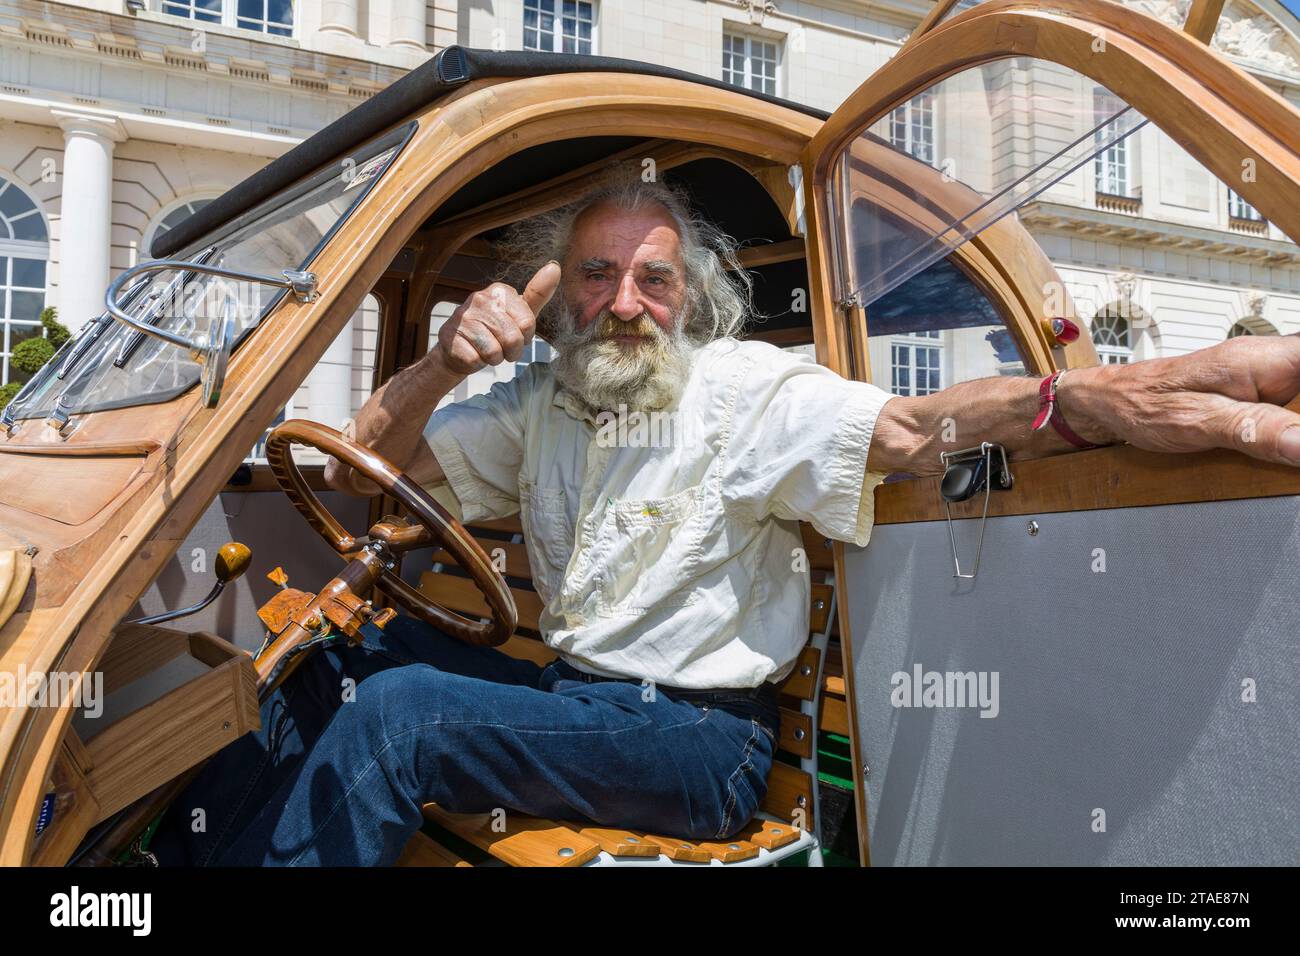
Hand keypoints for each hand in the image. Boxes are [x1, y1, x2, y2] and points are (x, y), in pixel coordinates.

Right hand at [437, 262, 560, 375]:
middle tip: (499, 346)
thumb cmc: (493, 331)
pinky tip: (470, 352)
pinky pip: (476, 361)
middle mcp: (480, 299)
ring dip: (494, 358)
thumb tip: (555, 267)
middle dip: (510, 351)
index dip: (524, 337)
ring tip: (484, 349)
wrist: (458, 349)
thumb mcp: (519, 313)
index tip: (513, 333)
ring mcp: (464, 317)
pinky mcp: (450, 336)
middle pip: (513, 339)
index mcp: (500, 291)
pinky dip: (476, 364)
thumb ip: (538, 293)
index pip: (528, 323)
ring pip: (495, 352)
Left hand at [1066, 334, 1299, 465]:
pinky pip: (1293, 402)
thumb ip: (1253, 431)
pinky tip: (1284, 444)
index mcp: (1258, 359)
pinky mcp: (1258, 393)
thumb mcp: (1197, 422)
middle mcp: (1267, 361)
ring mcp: (1264, 376)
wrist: (1108, 402)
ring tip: (1285, 445)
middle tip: (1290, 442)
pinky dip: (1292, 427)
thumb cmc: (1139, 403)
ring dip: (1298, 419)